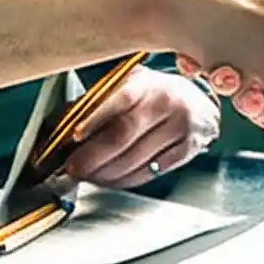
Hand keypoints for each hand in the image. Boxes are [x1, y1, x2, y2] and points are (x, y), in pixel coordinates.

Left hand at [62, 67, 218, 188]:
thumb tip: (63, 125)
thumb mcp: (130, 84)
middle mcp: (167, 104)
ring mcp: (180, 130)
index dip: (93, 121)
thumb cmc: (156, 94)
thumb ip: (99, 100)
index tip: (73, 136)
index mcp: (149, 83)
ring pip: (135, 160)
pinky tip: (110, 179)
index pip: (118, 101)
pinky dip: (124, 180)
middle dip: (93, 156)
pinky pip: (149, 173)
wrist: (200, 104)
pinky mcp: (187, 153)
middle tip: (74, 167)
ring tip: (87, 175)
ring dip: (105, 173)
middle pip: (123, 136)